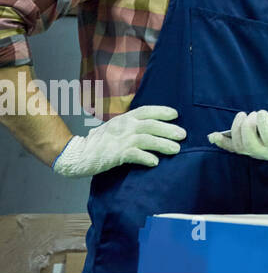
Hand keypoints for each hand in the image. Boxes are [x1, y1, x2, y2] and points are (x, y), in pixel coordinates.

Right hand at [52, 105, 185, 176]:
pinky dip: (146, 158)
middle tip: (183, 135)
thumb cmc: (100, 142)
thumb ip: (132, 125)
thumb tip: (154, 127)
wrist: (77, 154)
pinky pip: (134, 155)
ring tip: (176, 149)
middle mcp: (124, 126)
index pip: (146, 110)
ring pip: (146, 139)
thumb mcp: (116, 127)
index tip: (176, 114)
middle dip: (169, 129)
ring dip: (163, 144)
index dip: (161, 111)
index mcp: (125, 118)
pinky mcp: (115, 154)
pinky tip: (155, 162)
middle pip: (151, 125)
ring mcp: (120, 140)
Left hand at [208, 110, 267, 161]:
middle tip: (251, 113)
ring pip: (239, 145)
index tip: (262, 111)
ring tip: (241, 115)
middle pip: (249, 143)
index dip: (262, 125)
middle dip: (247, 127)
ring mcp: (254, 152)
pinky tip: (212, 135)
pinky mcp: (246, 150)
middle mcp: (264, 152)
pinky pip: (231, 149)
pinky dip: (221, 142)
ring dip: (236, 129)